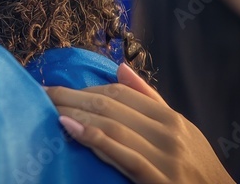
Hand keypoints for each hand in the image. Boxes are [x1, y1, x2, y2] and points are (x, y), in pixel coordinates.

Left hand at [45, 64, 234, 183]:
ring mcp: (164, 157)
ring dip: (76, 113)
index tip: (59, 88)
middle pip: (111, 106)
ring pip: (112, 126)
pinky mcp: (158, 181)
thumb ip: (150, 100)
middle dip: (72, 97)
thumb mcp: (181, 131)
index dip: (86, 88)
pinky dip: (93, 138)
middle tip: (42, 94)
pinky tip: (70, 128)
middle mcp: (168, 133)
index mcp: (170, 119)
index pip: (121, 93)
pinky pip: (121, 154)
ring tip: (48, 108)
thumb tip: (120, 68)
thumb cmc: (198, 169)